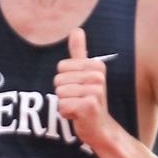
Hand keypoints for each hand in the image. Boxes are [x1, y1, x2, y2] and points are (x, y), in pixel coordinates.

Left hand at [53, 27, 113, 142]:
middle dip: (63, 93)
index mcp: (96, 66)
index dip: (64, 80)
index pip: (61, 67)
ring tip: (78, 107)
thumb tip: (76, 30)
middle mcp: (97, 77)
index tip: (78, 88)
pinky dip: (66, 114)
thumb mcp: (84, 74)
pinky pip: (62, 106)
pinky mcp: (89, 107)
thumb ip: (79, 52)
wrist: (100, 127)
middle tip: (78, 100)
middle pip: (58, 80)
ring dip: (64, 104)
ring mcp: (95, 92)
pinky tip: (78, 115)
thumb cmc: (89, 99)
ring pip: (59, 94)